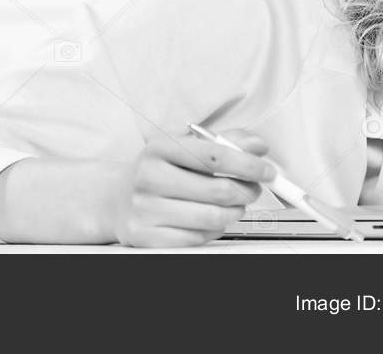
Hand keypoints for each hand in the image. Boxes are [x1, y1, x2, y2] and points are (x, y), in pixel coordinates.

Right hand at [102, 128, 272, 247]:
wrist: (116, 199)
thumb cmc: (159, 171)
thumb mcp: (184, 147)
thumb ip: (223, 142)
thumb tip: (257, 145)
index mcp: (159, 148)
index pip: (214, 155)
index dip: (248, 164)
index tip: (266, 171)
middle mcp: (149, 177)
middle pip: (219, 190)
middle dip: (247, 191)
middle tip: (253, 190)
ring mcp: (146, 209)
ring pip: (213, 218)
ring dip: (234, 213)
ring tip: (233, 205)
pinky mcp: (147, 237)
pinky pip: (198, 239)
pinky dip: (214, 231)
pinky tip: (209, 220)